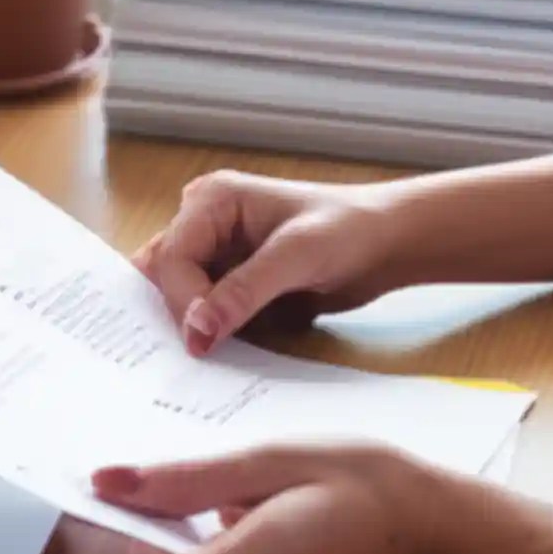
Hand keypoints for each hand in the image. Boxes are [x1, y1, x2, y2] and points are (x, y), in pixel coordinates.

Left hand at [92, 444, 454, 553]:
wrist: (431, 533)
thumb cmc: (362, 485)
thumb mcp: (277, 461)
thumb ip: (191, 479)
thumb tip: (107, 481)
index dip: (138, 538)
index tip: (153, 498)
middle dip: (157, 550)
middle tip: (182, 504)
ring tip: (228, 518)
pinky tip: (241, 538)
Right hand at [134, 170, 401, 354]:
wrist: (388, 243)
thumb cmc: (349, 230)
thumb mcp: (296, 256)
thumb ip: (243, 292)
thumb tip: (197, 331)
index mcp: (213, 200)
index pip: (172, 256)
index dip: (183, 300)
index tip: (202, 340)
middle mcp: (206, 222)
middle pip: (164, 274)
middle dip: (174, 311)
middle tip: (191, 350)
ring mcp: (217, 252)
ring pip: (178, 294)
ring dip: (189, 323)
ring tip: (201, 354)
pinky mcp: (232, 280)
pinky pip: (205, 309)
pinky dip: (208, 329)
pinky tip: (218, 348)